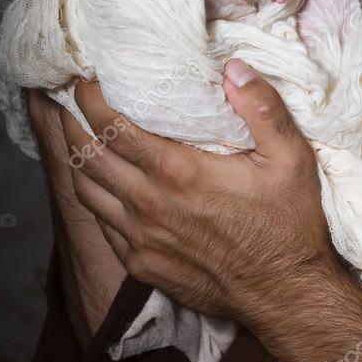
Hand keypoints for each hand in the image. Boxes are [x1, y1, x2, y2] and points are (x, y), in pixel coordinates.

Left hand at [57, 59, 335, 325]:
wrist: (284, 294)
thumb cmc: (289, 223)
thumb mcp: (291, 157)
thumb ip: (262, 106)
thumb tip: (233, 67)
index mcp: (180, 172)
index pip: (114, 128)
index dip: (91, 100)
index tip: (87, 79)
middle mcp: (150, 205)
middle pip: (88, 157)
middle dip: (73, 123)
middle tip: (70, 101)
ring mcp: (142, 239)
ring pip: (87, 192)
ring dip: (77, 160)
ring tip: (78, 137)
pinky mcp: (142, 265)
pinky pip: (103, 225)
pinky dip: (95, 198)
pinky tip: (103, 184)